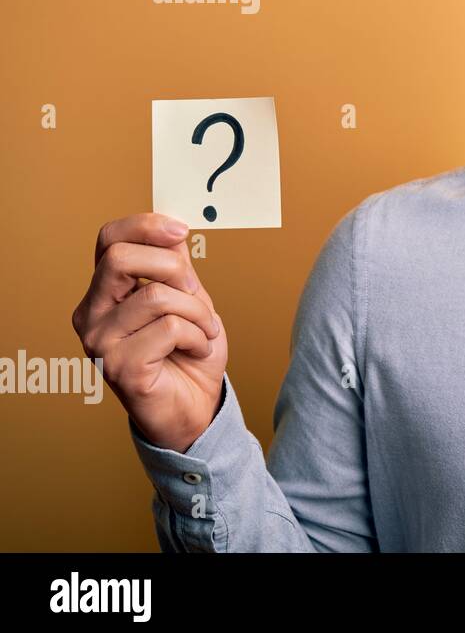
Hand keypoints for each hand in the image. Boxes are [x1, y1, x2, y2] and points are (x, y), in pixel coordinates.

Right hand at [71, 213, 226, 452]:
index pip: (108, 239)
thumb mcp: (187, 297)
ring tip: (205, 331)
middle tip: (197, 292)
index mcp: (103, 292)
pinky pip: (171, 328)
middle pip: (120, 258)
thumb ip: (175, 265)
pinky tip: (197, 351)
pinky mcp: (119, 368)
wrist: (194, 407)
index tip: (181, 232)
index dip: (145, 226)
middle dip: (174, 268)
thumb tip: (172, 228)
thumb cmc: (188, 351)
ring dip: (198, 311)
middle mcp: (91, 315)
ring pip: (156, 295)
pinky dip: (198, 336)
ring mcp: (100, 343)